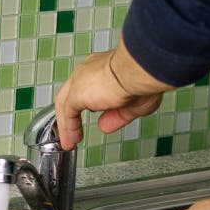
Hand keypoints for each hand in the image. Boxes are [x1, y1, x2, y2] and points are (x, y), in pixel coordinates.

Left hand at [54, 39, 173, 150]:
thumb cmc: (143, 79)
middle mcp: (90, 70)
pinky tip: (70, 140)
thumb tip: (105, 125)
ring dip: (67, 125)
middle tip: (74, 131)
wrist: (138, 70)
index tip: (100, 119)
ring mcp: (81, 80)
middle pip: (73, 94)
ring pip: (66, 104)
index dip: (93, 104)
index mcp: (105, 67)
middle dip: (72, 114)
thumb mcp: (133, 104)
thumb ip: (117, 115)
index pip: (92, 87)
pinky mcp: (76, 92)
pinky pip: (67, 114)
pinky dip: (68, 128)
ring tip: (70, 141)